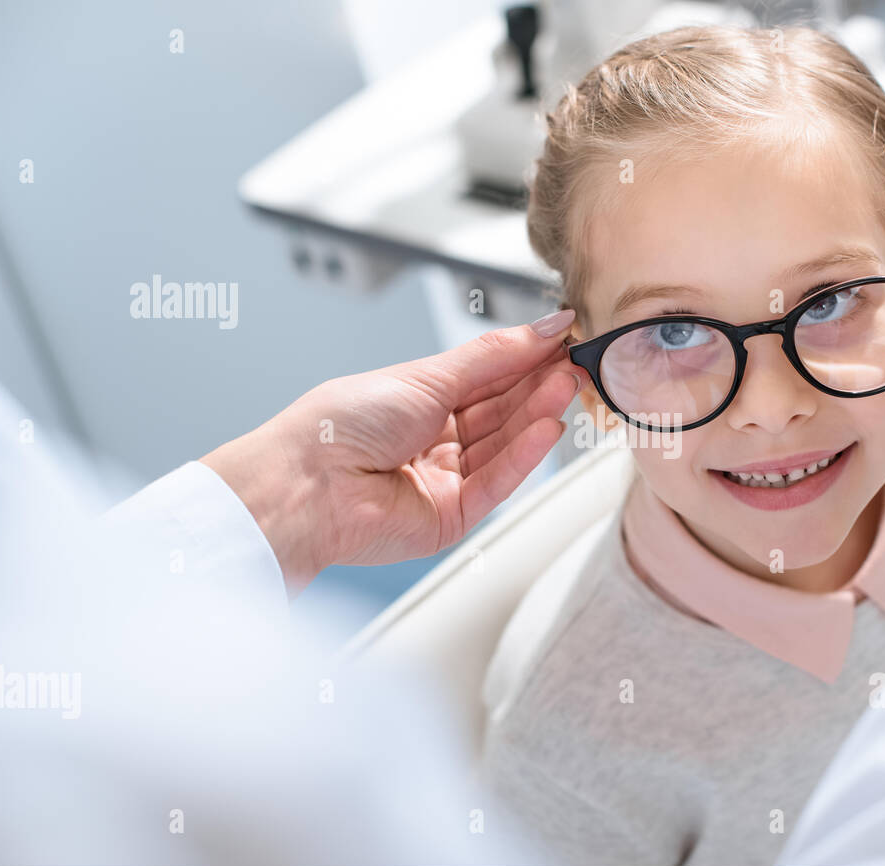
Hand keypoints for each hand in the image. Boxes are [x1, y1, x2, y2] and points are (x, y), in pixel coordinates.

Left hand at [201, 309, 584, 595]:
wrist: (307, 484)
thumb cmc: (342, 424)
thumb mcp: (426, 375)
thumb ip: (493, 356)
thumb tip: (544, 328)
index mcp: (421, 402)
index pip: (489, 377)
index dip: (526, 357)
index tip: (565, 338)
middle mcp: (435, 441)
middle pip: (501, 411)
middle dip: (538, 385)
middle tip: (577, 361)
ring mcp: (445, 480)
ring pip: (503, 445)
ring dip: (537, 415)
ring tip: (567, 386)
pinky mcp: (452, 517)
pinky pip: (496, 483)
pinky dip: (523, 457)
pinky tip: (547, 429)